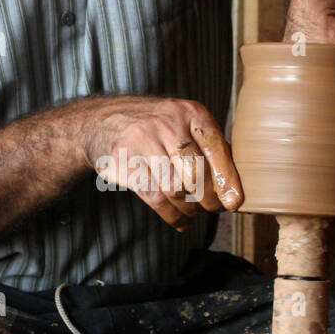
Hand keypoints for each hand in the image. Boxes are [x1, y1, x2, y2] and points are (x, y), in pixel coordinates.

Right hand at [75, 96, 242, 231]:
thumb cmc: (153, 128)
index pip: (216, 147)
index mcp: (189, 112)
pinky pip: (156, 198)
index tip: (234, 201)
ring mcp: (144, 142)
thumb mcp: (182, 123)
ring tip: (194, 214)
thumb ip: (206, 146)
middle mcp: (168, 123)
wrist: (100, 122)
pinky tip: (179, 221)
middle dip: (209, 199)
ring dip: (190, 209)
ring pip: (176, 189)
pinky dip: (172, 215)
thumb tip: (233, 186)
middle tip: (214, 209)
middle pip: (196, 173)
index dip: (227, 178)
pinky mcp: (126, 163)